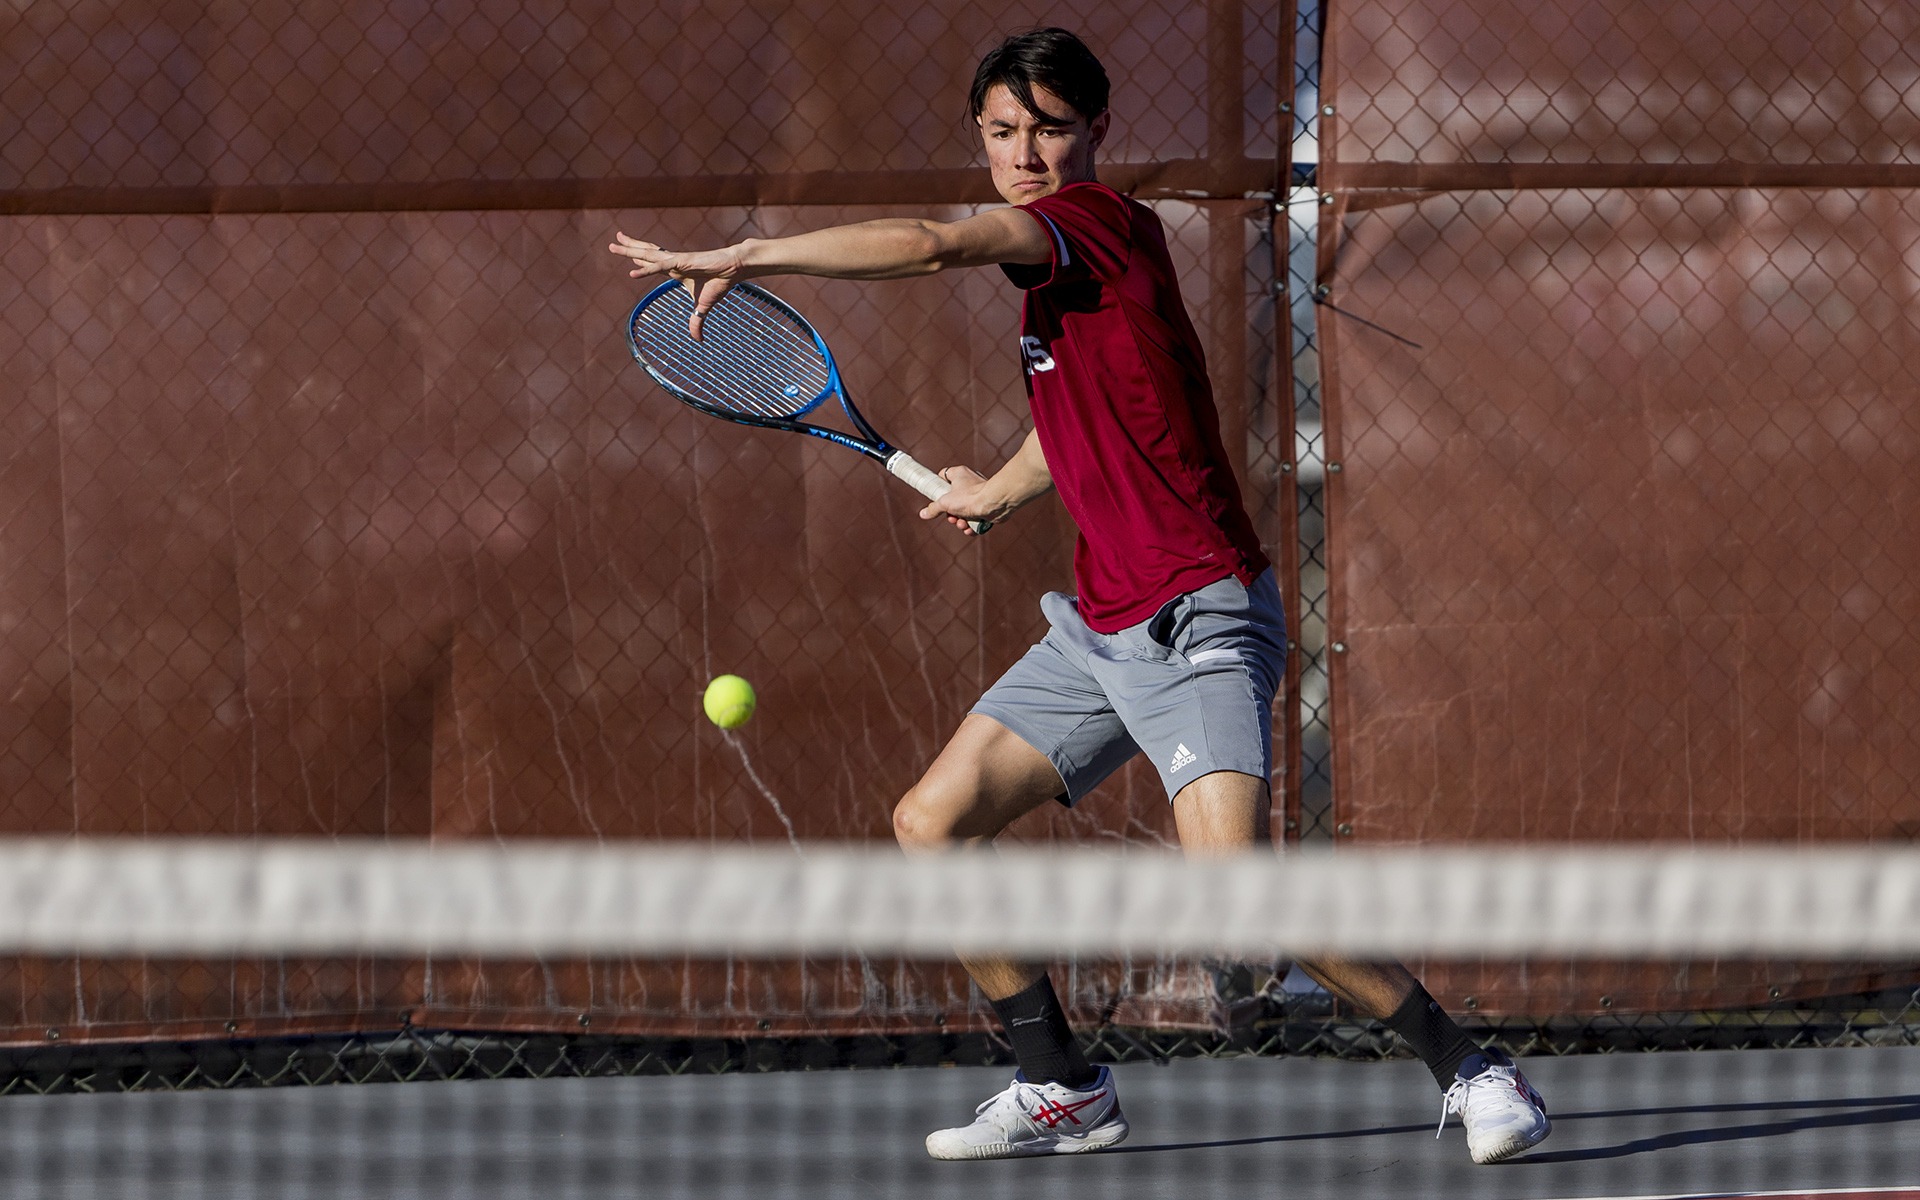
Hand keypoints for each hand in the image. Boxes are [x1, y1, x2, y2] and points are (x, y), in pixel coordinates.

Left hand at [608, 232, 742, 338]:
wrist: (733, 268)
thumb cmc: (720, 283)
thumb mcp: (703, 306)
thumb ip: (697, 321)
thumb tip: (698, 340)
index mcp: (676, 270)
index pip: (653, 263)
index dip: (640, 260)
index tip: (629, 256)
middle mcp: (673, 262)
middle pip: (646, 254)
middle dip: (629, 248)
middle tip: (613, 243)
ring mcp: (675, 260)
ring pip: (647, 255)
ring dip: (629, 251)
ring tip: (613, 245)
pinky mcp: (681, 262)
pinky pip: (659, 266)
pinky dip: (645, 270)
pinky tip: (631, 272)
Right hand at [920, 465, 1000, 535]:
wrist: (995, 503)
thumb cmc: (970, 496)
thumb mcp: (945, 503)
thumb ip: (933, 508)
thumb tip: (923, 514)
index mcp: (958, 475)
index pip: (943, 476)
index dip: (938, 486)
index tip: (935, 497)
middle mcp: (969, 483)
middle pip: (953, 500)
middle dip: (951, 514)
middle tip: (952, 517)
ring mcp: (978, 496)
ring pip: (964, 512)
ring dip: (960, 522)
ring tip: (962, 523)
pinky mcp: (986, 507)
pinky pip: (975, 518)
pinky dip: (971, 526)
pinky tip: (970, 528)